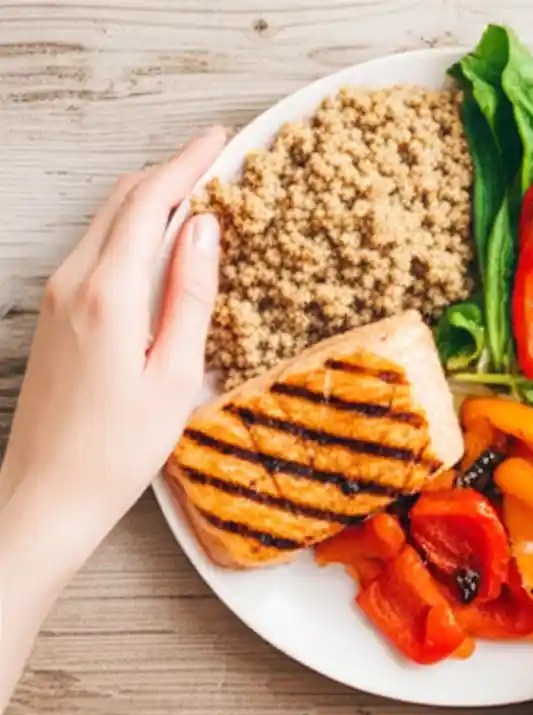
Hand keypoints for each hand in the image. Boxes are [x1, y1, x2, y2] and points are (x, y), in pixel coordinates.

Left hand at [0, 126, 225, 555]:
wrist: (48, 493)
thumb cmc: (118, 447)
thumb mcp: (175, 371)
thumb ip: (190, 292)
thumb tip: (204, 228)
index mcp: (109, 294)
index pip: (151, 203)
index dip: (188, 163)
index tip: (221, 139)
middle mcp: (73, 283)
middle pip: (123, 201)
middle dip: (170, 170)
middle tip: (216, 158)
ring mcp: (57, 296)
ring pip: (106, 221)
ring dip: (151, 197)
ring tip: (198, 192)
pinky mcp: (54, 313)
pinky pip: (96, 249)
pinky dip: (132, 228)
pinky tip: (161, 242)